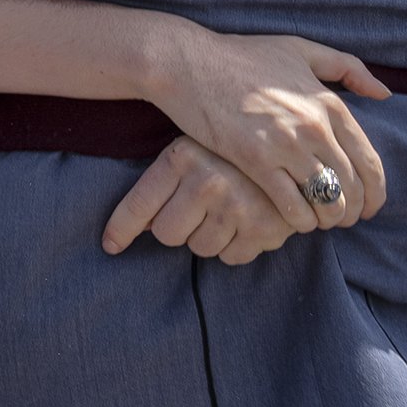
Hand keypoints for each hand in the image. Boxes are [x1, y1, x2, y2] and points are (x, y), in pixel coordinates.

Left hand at [103, 136, 305, 264]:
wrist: (296, 148)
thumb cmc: (233, 150)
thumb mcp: (194, 149)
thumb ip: (165, 181)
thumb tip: (135, 226)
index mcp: (183, 157)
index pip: (140, 205)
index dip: (121, 229)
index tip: (110, 246)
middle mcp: (208, 182)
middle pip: (167, 234)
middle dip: (176, 227)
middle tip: (196, 209)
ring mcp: (237, 207)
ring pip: (199, 248)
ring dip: (208, 236)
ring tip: (226, 209)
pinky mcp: (264, 229)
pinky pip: (230, 258)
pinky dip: (235, 245)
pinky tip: (246, 221)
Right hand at [139, 19, 389, 229]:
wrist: (186, 61)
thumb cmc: (240, 55)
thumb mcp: (299, 49)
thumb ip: (346, 67)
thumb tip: (384, 94)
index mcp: (329, 102)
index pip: (369, 161)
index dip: (375, 192)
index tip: (369, 205)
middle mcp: (314, 126)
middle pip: (351, 186)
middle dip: (353, 211)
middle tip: (344, 220)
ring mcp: (285, 144)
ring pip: (326, 200)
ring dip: (328, 219)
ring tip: (319, 221)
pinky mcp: (254, 160)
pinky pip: (291, 205)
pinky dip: (300, 220)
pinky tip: (294, 219)